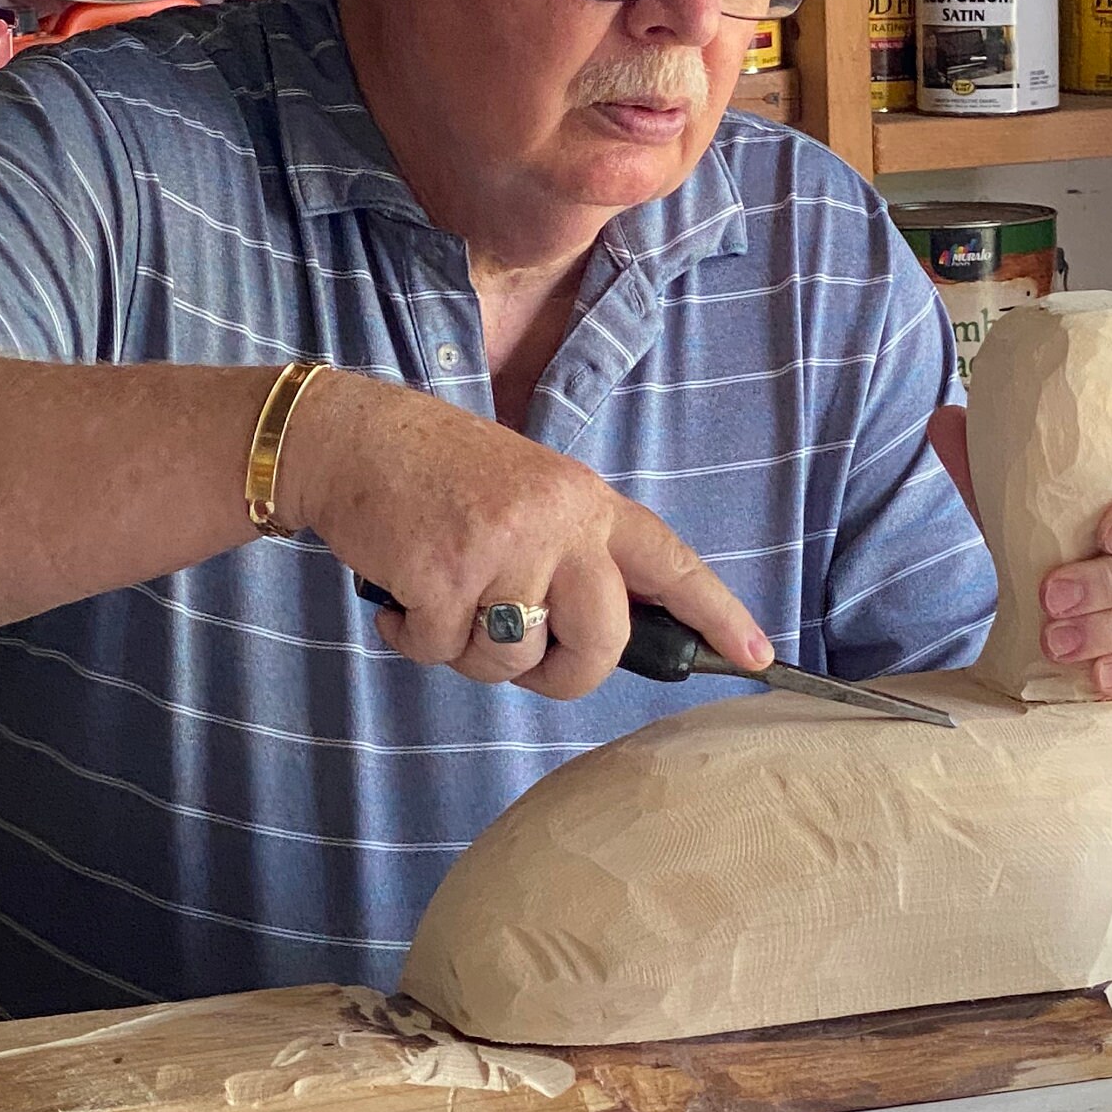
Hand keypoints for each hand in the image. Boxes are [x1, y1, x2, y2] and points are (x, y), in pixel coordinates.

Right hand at [280, 369, 770, 699]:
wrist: (352, 437)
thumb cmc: (441, 476)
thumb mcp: (533, 496)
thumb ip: (574, 556)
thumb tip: (605, 641)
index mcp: (588, 504)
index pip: (671, 564)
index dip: (719, 615)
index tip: (758, 657)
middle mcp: (557, 524)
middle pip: (600, 645)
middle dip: (561, 674)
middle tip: (519, 655)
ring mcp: (500, 549)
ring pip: (514, 662)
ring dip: (469, 652)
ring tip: (443, 597)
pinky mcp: (441, 575)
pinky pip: (440, 653)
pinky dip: (411, 639)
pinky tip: (399, 595)